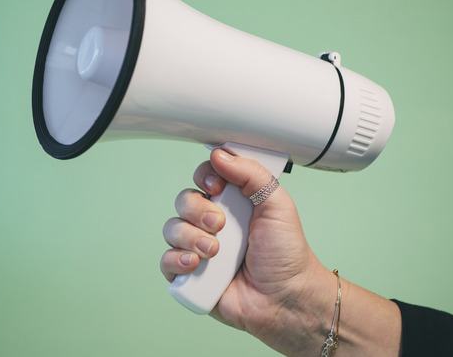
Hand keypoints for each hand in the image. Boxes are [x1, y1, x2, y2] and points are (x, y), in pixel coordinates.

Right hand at [160, 148, 401, 356]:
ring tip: (214, 252)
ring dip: (190, 237)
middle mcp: (212, 222)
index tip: (217, 187)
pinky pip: (165, 261)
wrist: (287, 297)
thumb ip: (252, 174)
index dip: (205, 177)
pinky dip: (176, 260)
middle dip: (198, 210)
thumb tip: (220, 155)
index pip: (204, 177)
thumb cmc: (286, 254)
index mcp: (232, 202)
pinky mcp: (190, 275)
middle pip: (183, 200)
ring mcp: (199, 248)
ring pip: (172, 229)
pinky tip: (196, 265)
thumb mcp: (277, 204)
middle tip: (220, 225)